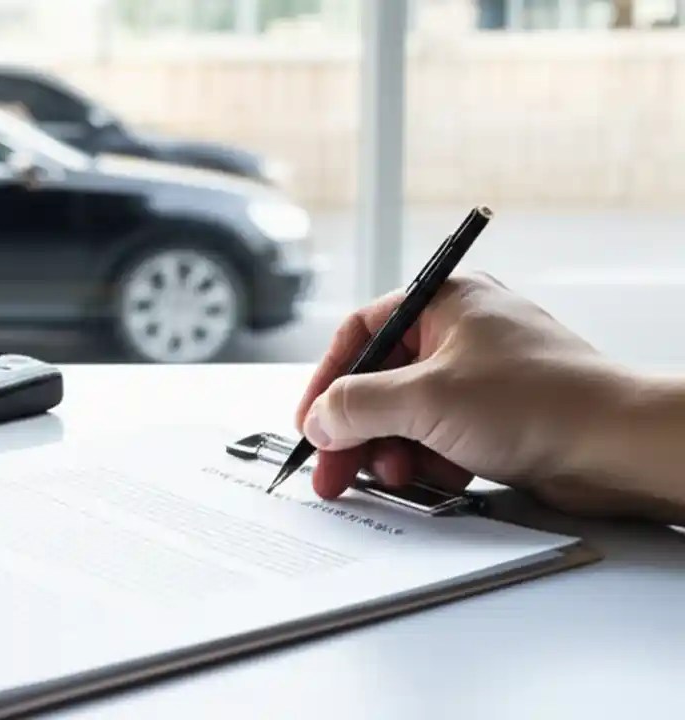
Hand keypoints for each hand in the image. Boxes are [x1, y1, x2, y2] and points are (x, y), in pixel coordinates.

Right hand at [296, 273, 651, 517]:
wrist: (618, 446)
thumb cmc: (540, 401)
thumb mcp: (424, 399)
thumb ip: (356, 405)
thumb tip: (319, 418)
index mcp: (445, 303)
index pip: (360, 333)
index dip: (327, 380)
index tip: (310, 422)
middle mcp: (461, 334)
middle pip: (380, 381)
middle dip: (354, 430)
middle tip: (332, 471)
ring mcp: (480, 377)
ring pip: (407, 415)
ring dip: (391, 450)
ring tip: (392, 476)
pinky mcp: (497, 418)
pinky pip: (439, 437)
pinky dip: (428, 460)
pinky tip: (437, 476)